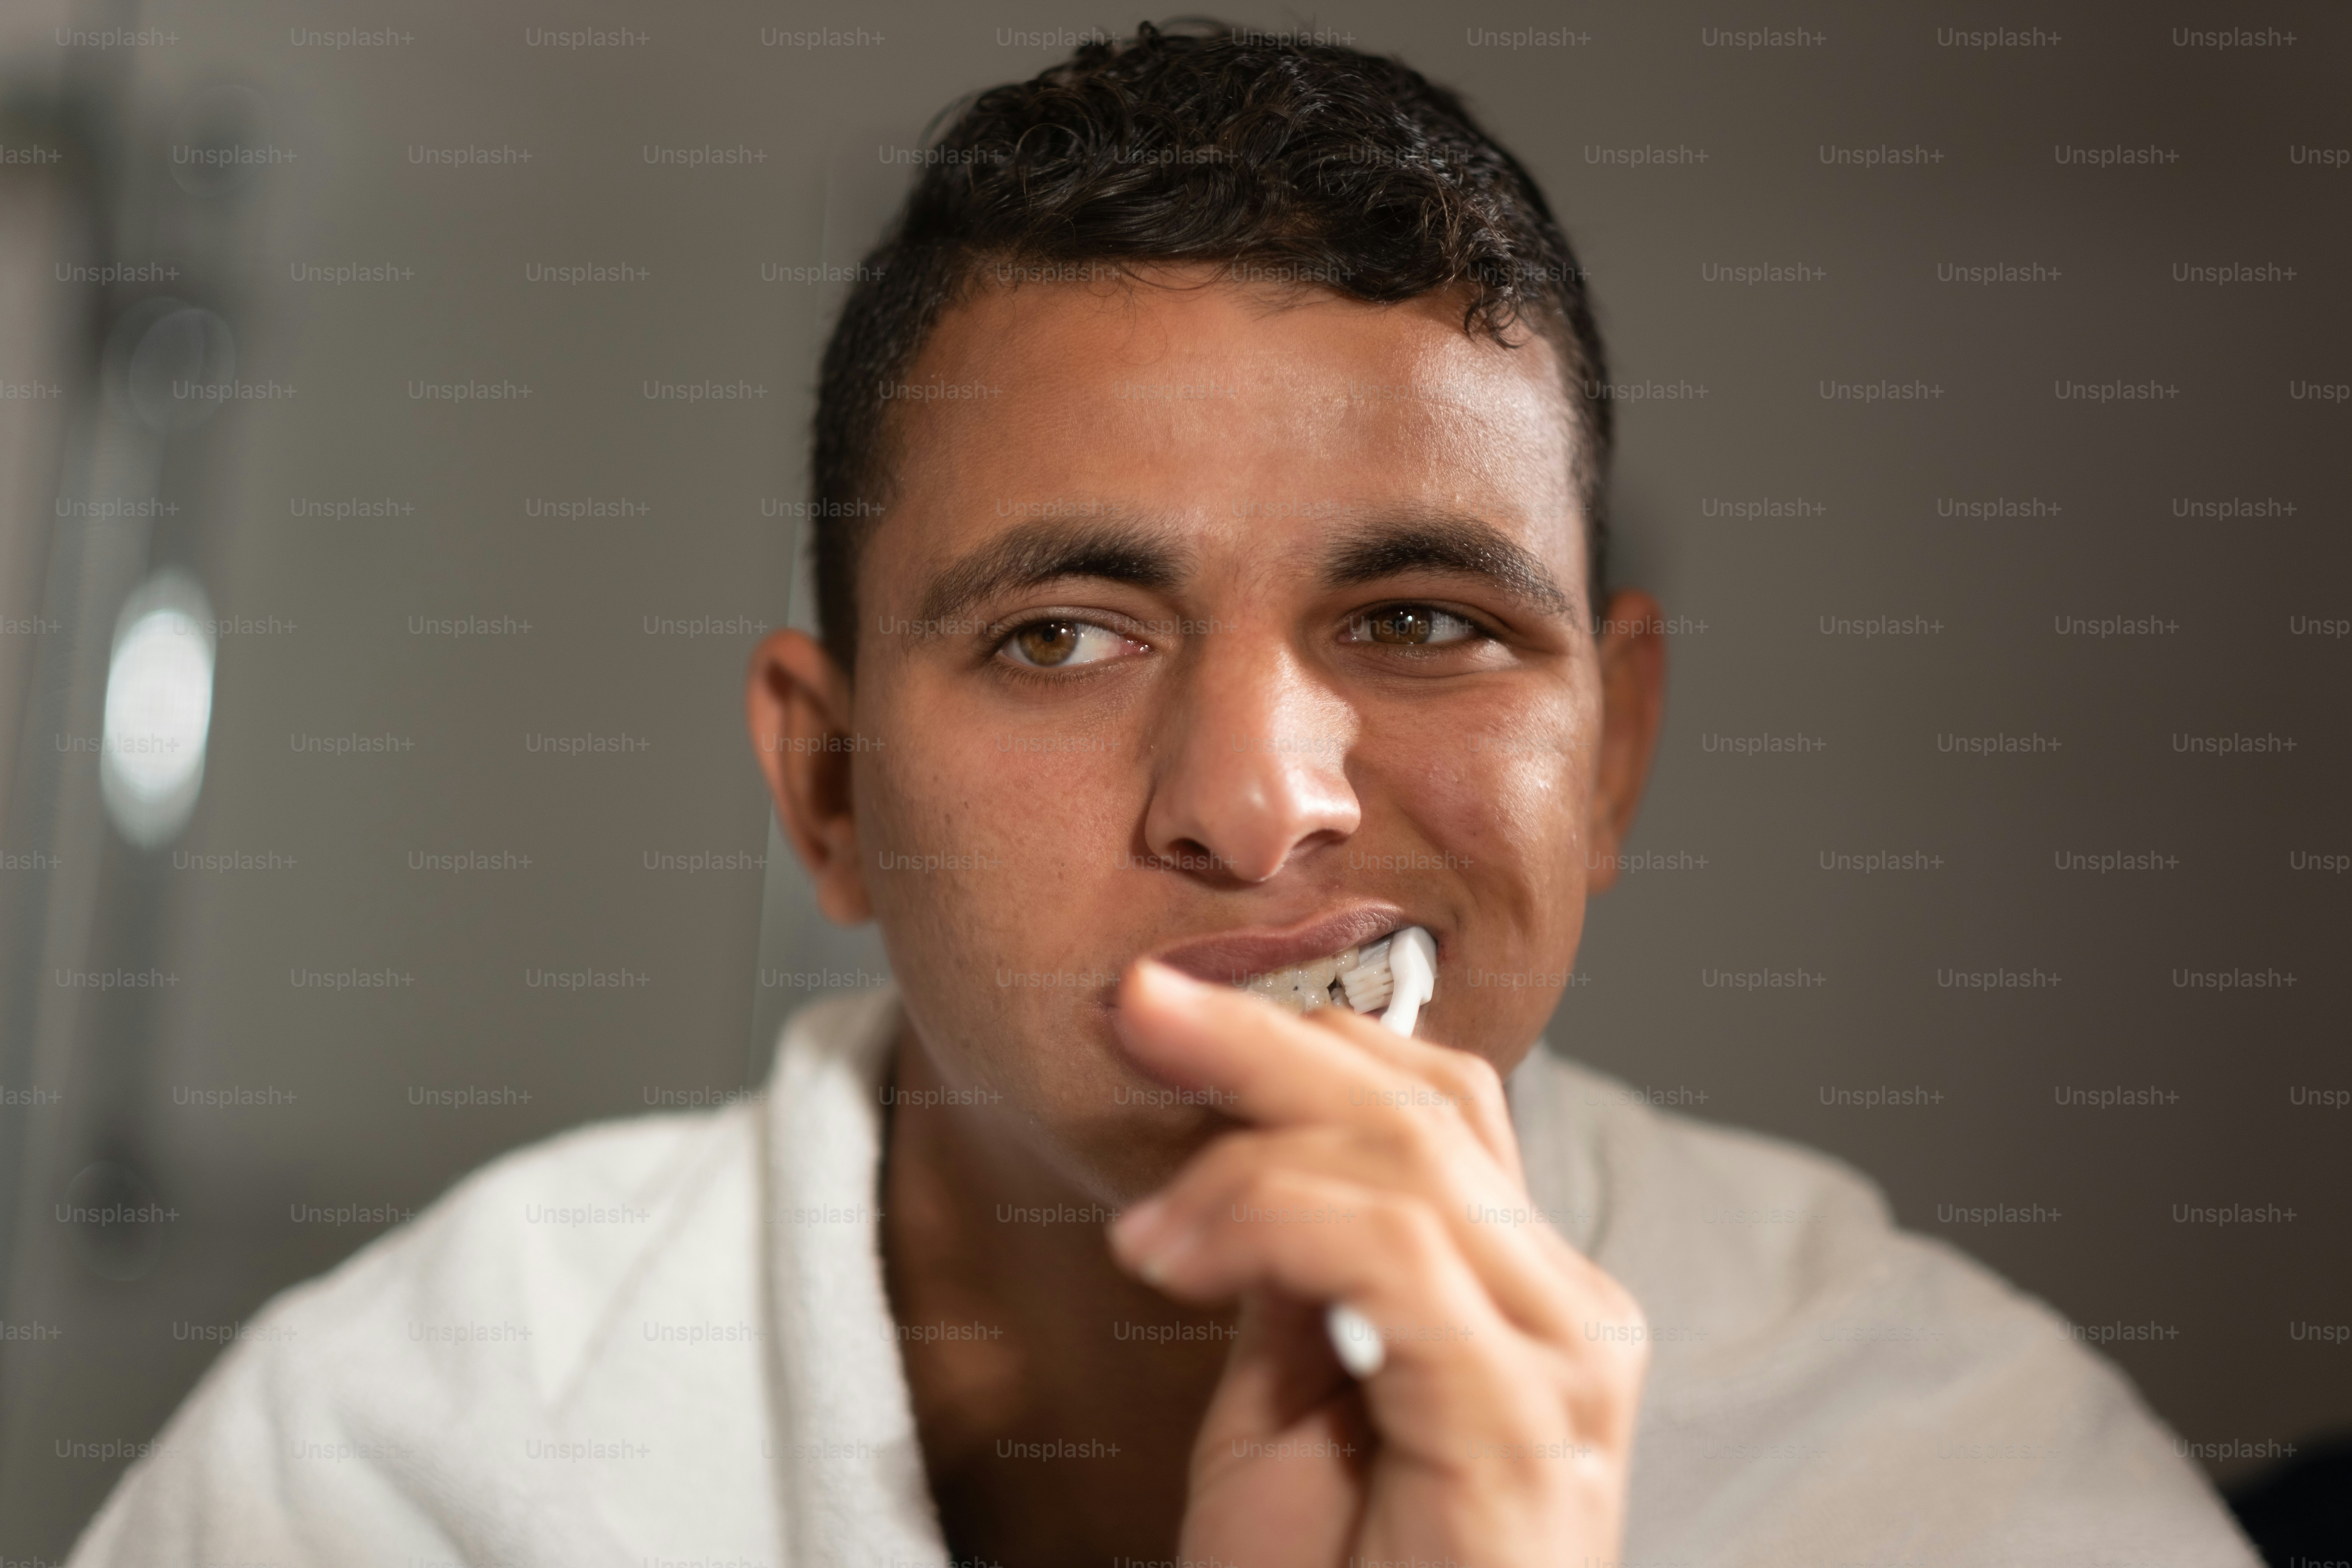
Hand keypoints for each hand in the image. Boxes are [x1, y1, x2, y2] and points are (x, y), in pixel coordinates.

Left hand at [1105, 959, 1648, 1567]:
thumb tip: (1243, 1140)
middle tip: (1135, 1011)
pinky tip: (1176, 1260)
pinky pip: (1393, 1256)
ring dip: (1243, 1154)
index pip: (1437, 1106)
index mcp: (1524, 1295)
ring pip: (1406, 1163)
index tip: (1162, 1008)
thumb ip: (1294, 1272)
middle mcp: (1569, 1315)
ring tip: (1142, 1234)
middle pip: (1425, 1110)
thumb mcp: (1288, 1402)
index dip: (1304, 1037)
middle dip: (1263, 1044)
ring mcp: (1561, 1370)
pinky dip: (1267, 1225)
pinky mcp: (1521, 1426)